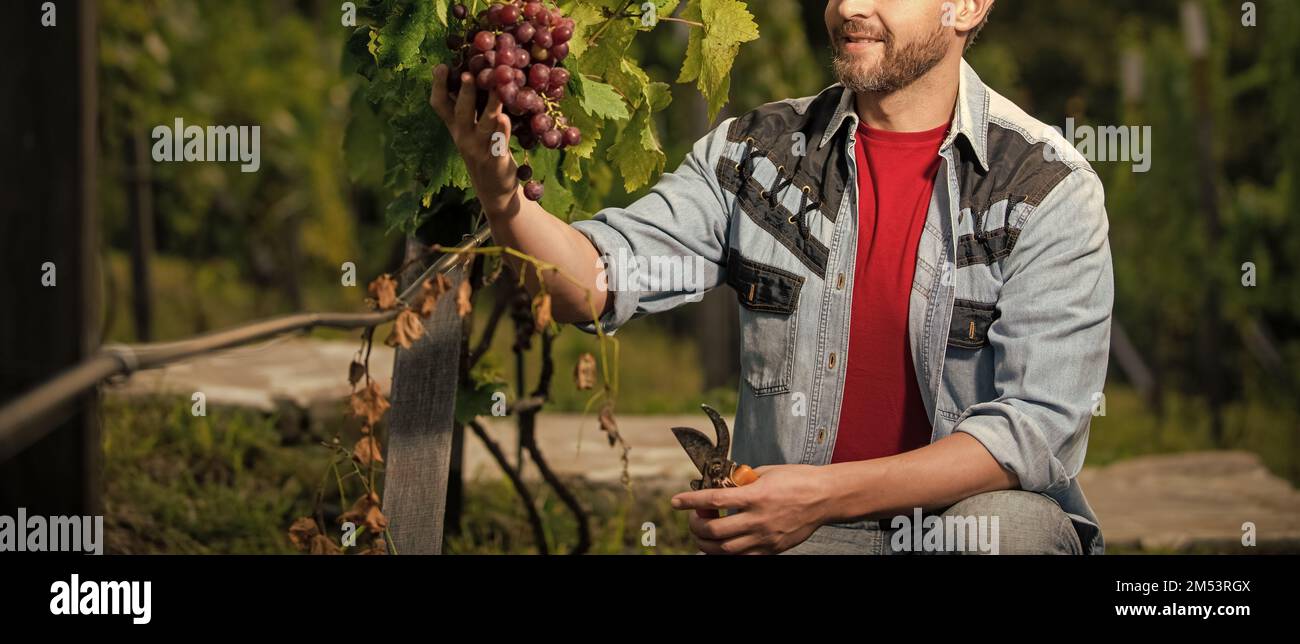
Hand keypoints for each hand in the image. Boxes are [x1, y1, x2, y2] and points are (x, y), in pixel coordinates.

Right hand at [428, 64, 521, 216]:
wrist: (494, 190)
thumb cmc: (484, 151)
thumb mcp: (472, 130)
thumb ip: (471, 108)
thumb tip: (474, 74)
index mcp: (456, 127)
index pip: (440, 105)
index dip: (438, 86)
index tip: (441, 66)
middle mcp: (463, 137)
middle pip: (460, 112)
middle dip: (465, 93)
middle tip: (468, 73)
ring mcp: (479, 149)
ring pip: (484, 125)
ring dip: (490, 106)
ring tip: (496, 88)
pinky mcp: (496, 161)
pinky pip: (498, 143)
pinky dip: (502, 131)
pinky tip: (504, 118)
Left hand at [670, 464, 831, 554]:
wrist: (825, 497)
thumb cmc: (798, 480)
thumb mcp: (767, 472)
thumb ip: (744, 480)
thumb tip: (725, 483)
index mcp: (755, 495)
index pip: (714, 499)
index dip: (690, 501)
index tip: (675, 501)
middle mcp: (758, 519)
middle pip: (714, 529)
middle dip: (696, 525)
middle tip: (693, 517)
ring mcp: (765, 537)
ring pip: (725, 549)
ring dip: (707, 543)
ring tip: (703, 533)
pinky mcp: (773, 548)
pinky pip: (743, 557)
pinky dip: (727, 553)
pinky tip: (723, 544)